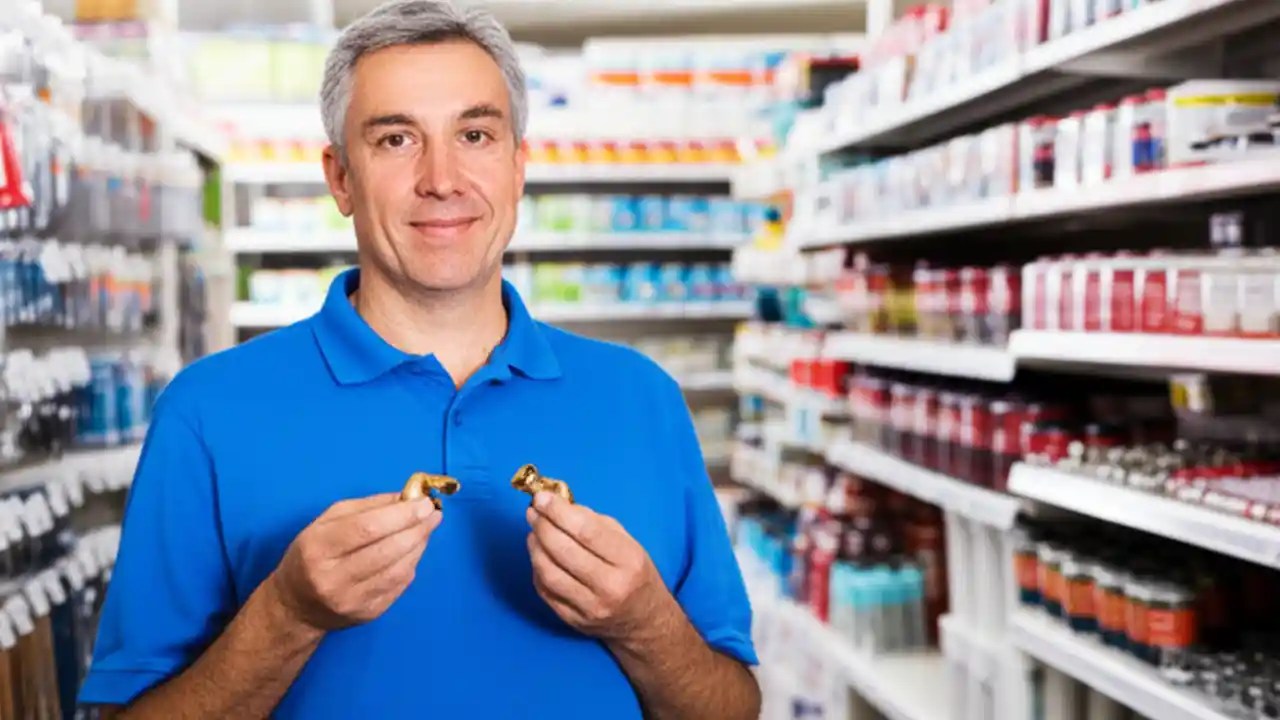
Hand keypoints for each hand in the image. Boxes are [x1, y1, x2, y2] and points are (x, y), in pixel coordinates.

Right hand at [268, 493, 441, 631]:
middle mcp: (333, 578)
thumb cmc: (312, 555)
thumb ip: (366, 507)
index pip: (366, 528)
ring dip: (419, 545)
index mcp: (318, 547)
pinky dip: (411, 564)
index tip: (423, 502)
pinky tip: (413, 551)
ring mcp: (352, 600)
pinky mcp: (368, 615)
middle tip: (433, 514)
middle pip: (387, 549)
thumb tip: (405, 498)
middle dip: (417, 528)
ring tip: (426, 529)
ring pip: (398, 569)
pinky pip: (400, 585)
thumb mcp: (326, 522)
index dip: (401, 514)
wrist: (296, 607)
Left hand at [526, 492, 672, 643]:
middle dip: (543, 526)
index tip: (542, 497)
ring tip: (533, 531)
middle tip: (533, 511)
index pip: (587, 531)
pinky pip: (545, 591)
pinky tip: (538, 554)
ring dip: (535, 547)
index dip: (559, 512)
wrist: (644, 622)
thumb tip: (559, 505)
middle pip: (564, 551)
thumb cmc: (635, 574)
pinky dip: (537, 569)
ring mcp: (590, 607)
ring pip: (549, 573)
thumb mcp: (629, 543)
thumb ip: (596, 523)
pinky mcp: (573, 621)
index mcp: (628, 561)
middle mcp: (610, 586)